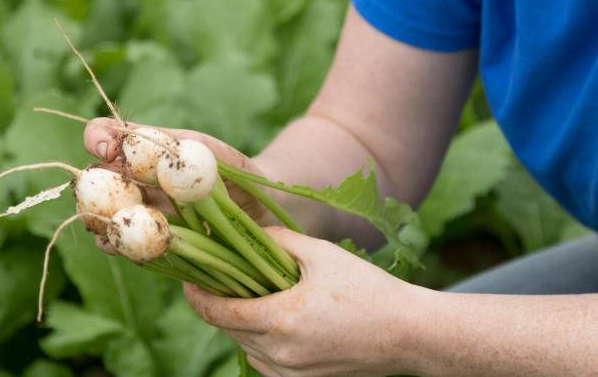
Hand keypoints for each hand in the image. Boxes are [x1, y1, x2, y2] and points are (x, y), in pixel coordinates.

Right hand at [82, 117, 269, 253]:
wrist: (257, 209)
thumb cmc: (231, 170)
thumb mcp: (208, 151)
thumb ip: (177, 146)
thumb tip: (141, 145)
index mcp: (142, 149)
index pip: (106, 135)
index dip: (98, 137)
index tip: (105, 148)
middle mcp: (132, 179)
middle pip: (93, 181)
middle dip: (89, 189)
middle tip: (95, 196)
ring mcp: (136, 211)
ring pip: (102, 216)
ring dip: (99, 222)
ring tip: (107, 227)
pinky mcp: (146, 242)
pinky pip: (125, 245)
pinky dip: (120, 246)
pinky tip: (122, 247)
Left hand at [184, 227, 432, 376]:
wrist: (408, 334)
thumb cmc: (368, 290)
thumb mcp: (321, 254)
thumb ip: (278, 241)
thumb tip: (248, 235)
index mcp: (281, 321)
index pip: (219, 312)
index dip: (197, 295)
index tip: (188, 278)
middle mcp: (281, 355)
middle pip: (229, 330)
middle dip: (217, 305)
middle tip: (217, 279)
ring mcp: (291, 375)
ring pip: (246, 347)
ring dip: (240, 324)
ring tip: (247, 297)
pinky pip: (265, 362)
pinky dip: (260, 342)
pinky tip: (274, 321)